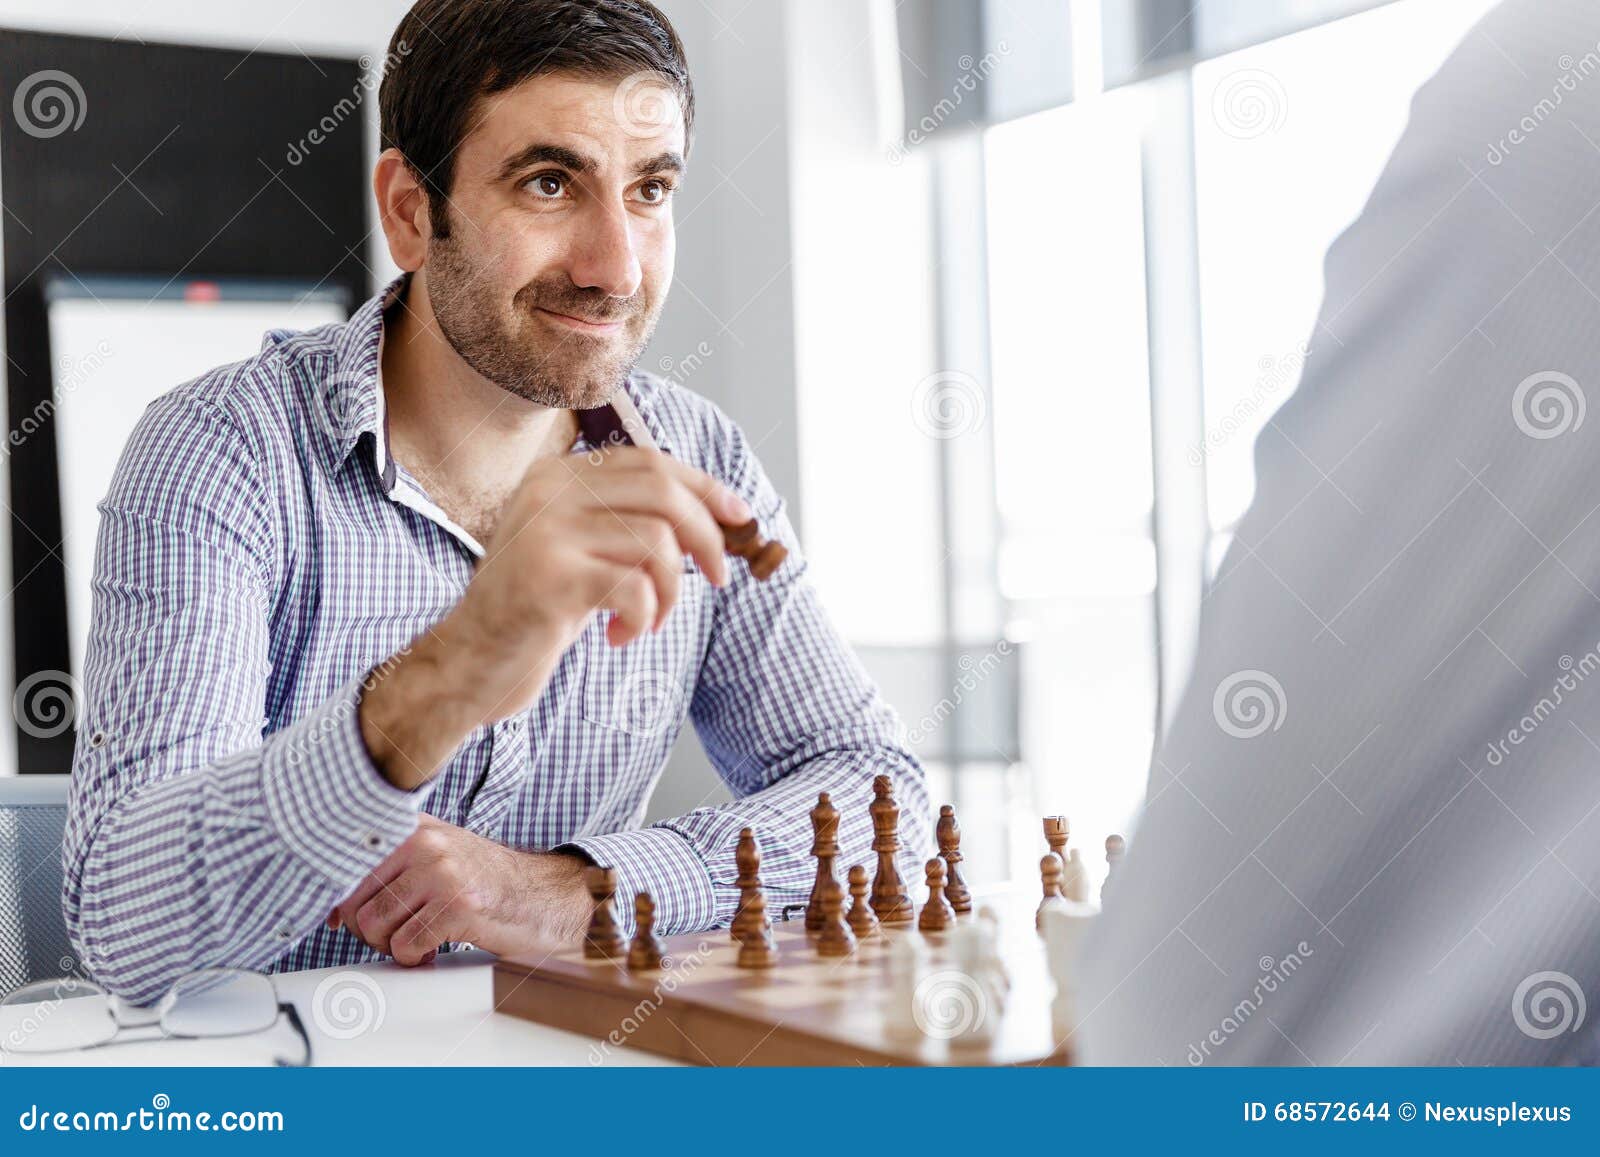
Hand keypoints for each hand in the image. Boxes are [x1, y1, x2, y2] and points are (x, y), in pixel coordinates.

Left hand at [327, 814, 592, 965]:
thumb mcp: (437, 856)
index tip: (340, 920)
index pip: (347, 865)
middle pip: (355, 902)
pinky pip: (406, 946)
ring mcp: (443, 873)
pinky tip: (435, 949)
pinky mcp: (459, 907)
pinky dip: (415, 958)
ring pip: (375, 926)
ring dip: (392, 946)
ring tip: (419, 940)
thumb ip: (390, 868)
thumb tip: (335, 908)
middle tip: (396, 936)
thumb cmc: (485, 882)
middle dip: (369, 932)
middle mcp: (425, 843)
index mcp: (414, 827)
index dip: (339, 902)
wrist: (541, 896)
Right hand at [359, 446, 750, 787]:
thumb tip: (718, 511)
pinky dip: (643, 620)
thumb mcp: (582, 549)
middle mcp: (548, 491)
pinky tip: (619, 638)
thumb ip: (629, 520)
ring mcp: (546, 532)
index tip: (742, 516)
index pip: (652, 461)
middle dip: (707, 537)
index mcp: (558, 475)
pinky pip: (635, 588)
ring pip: (657, 543)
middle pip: (663, 493)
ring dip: (670, 593)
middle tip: (719, 579)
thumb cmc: (539, 608)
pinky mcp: (551, 579)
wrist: (472, 661)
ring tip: (649, 620)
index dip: (706, 487)